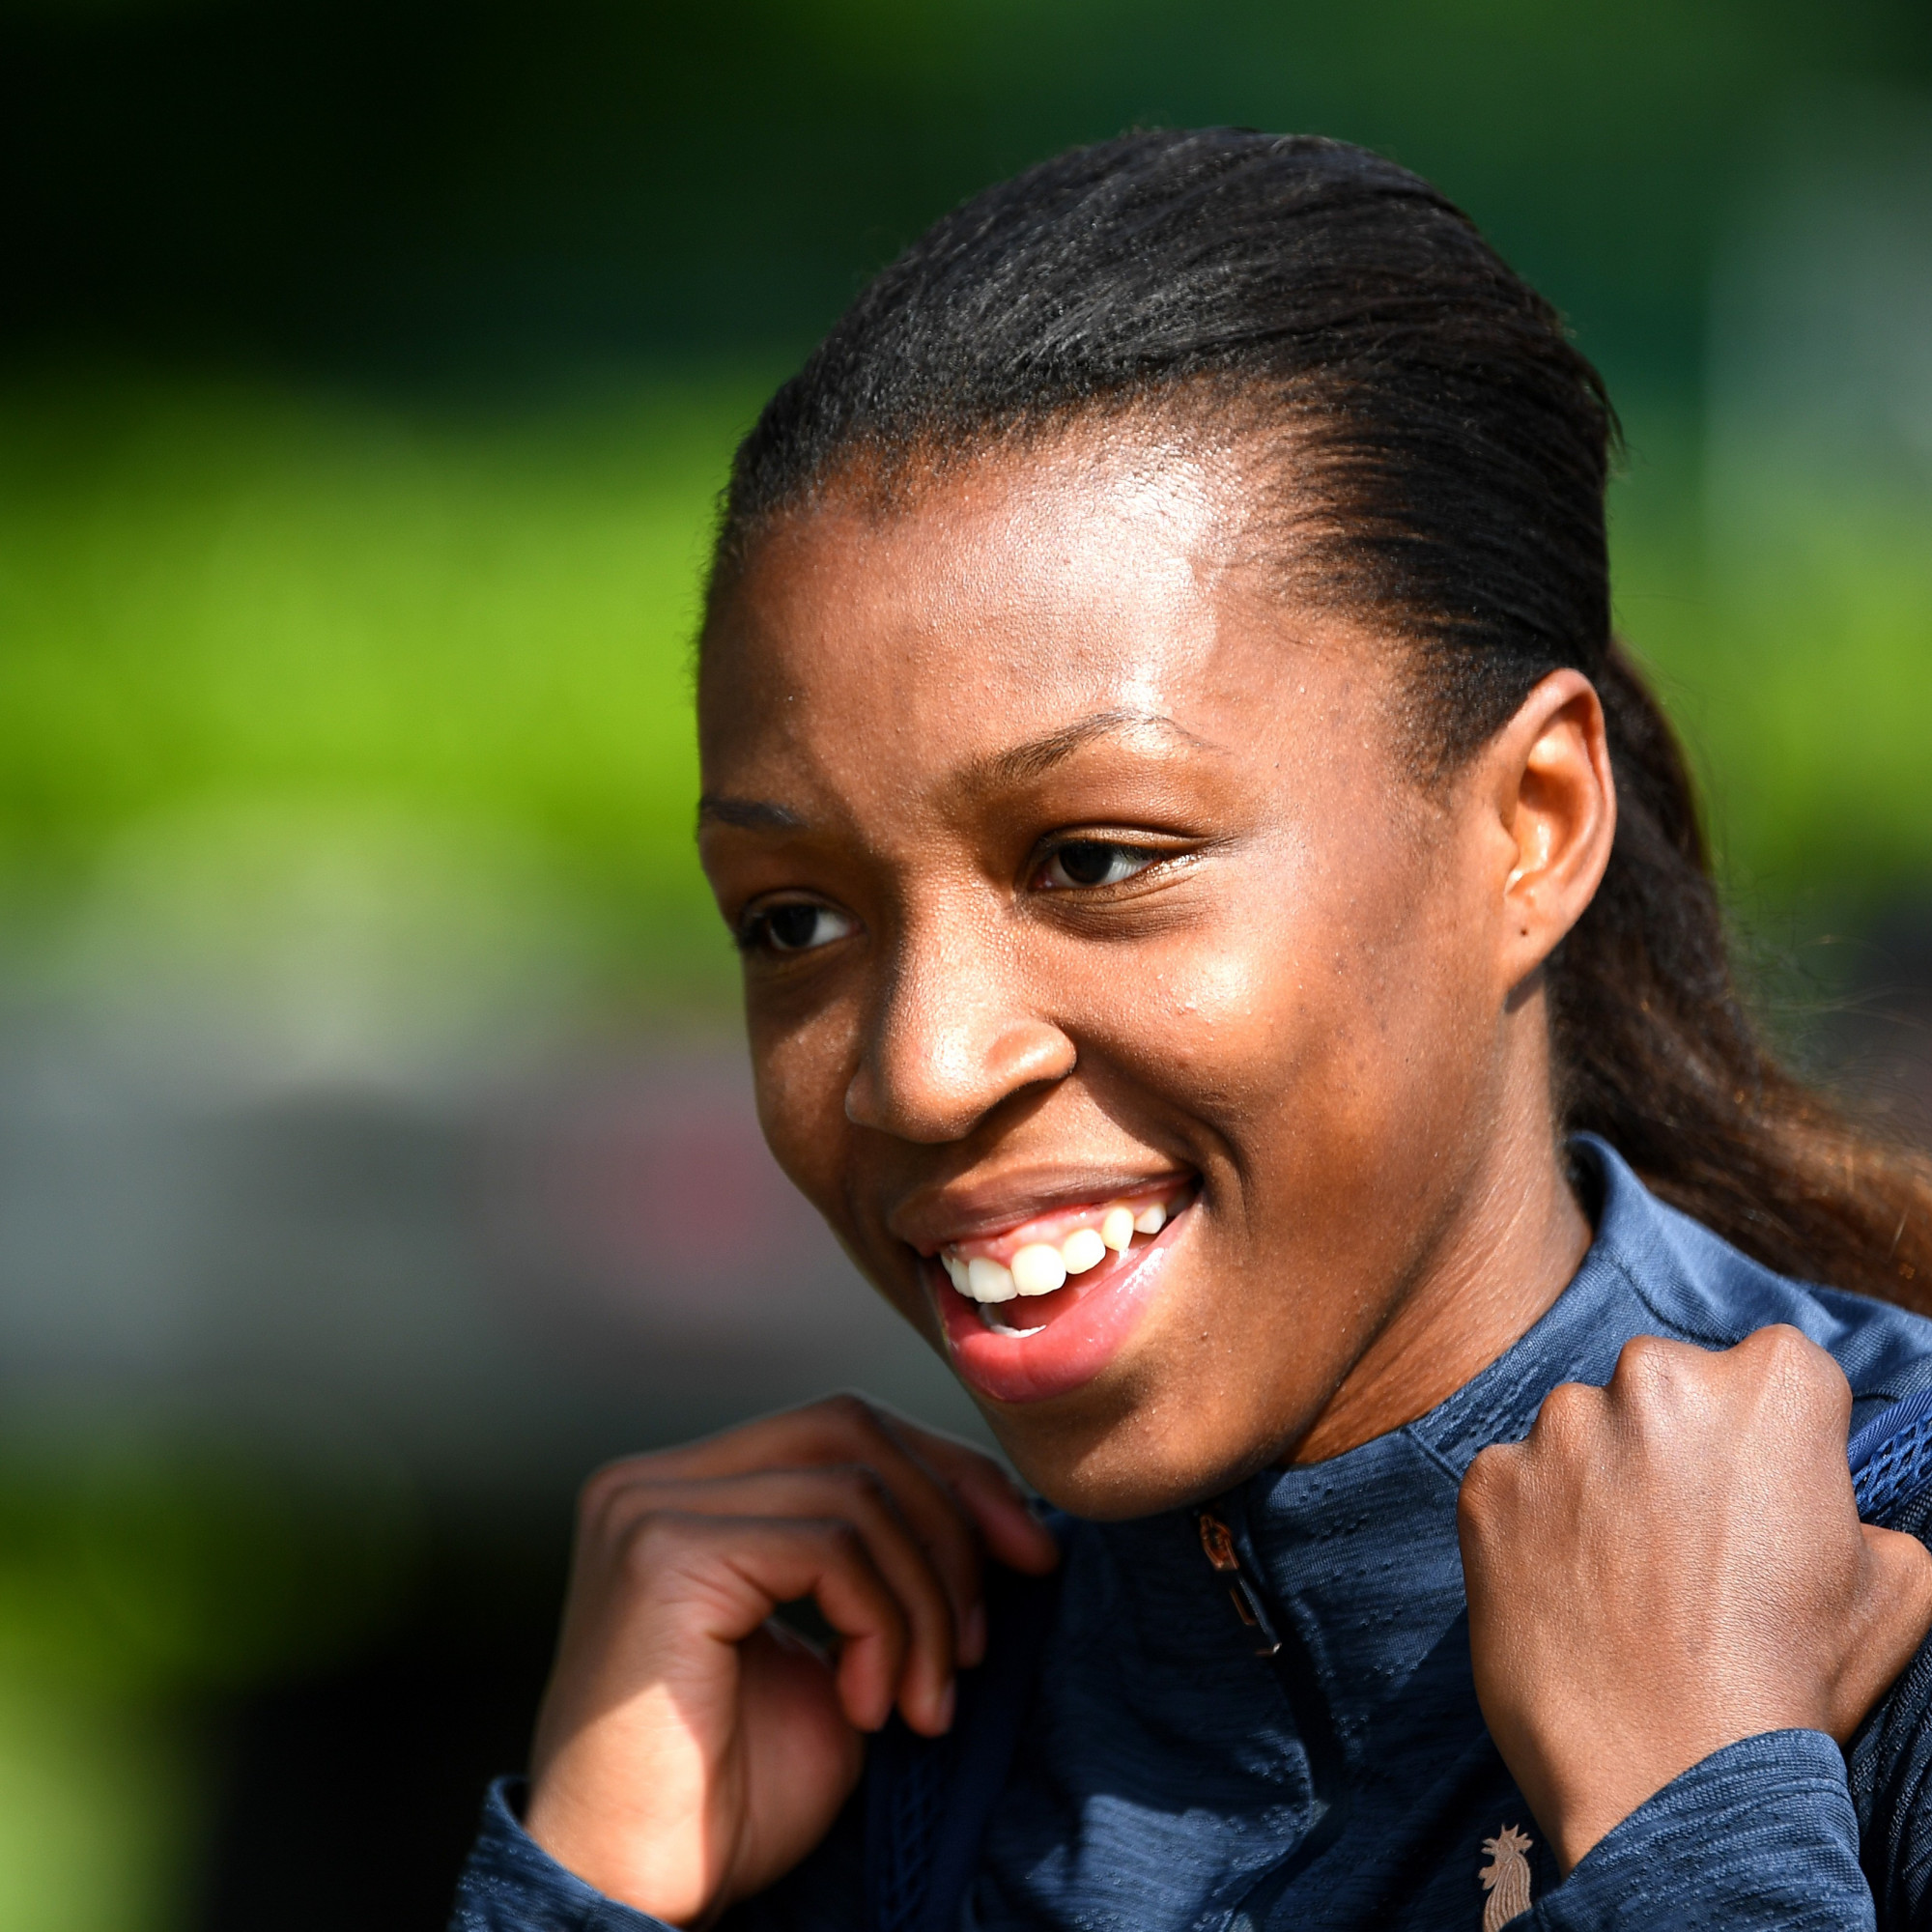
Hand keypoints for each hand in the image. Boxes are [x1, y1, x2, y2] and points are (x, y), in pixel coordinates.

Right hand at [521, 1393, 1058, 1926]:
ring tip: (924, 1703)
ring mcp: (650, 1509)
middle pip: (852, 1429)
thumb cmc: (730, 1802)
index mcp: (688, 1491)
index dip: (949, 1474)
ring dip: (924, 1601)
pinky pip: (828, 1547)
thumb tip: (1001, 1512)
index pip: (843, 1428)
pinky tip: (870, 1708)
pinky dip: (881, 1624)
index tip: (1029, 1554)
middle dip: (955, 1516)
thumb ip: (883, 1570)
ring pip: (854, 1491)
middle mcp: (654, 1480)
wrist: (632, 1903)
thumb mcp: (836, 1658)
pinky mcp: (661, 1555)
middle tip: (984, 1638)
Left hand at [1459, 1324, 1931, 1873]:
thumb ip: (1864, 1511)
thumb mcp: (1896, 1587)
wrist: (1667, 1781)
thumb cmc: (1789, 1686)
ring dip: (1598, 1481)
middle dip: (1675, 1445)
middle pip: (1665, 1387)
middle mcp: (1654, 1377)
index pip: (1776, 1370)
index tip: (1762, 1497)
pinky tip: (1567, 1595)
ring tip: (1624, 1582)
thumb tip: (1833, 1504)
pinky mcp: (1487, 1478)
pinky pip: (1515, 1481)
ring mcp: (1560, 1427)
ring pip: (1583, 1431)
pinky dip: (1534, 1525)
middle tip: (1687, 1544)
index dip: (1774, 1438)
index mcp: (1768, 1385)